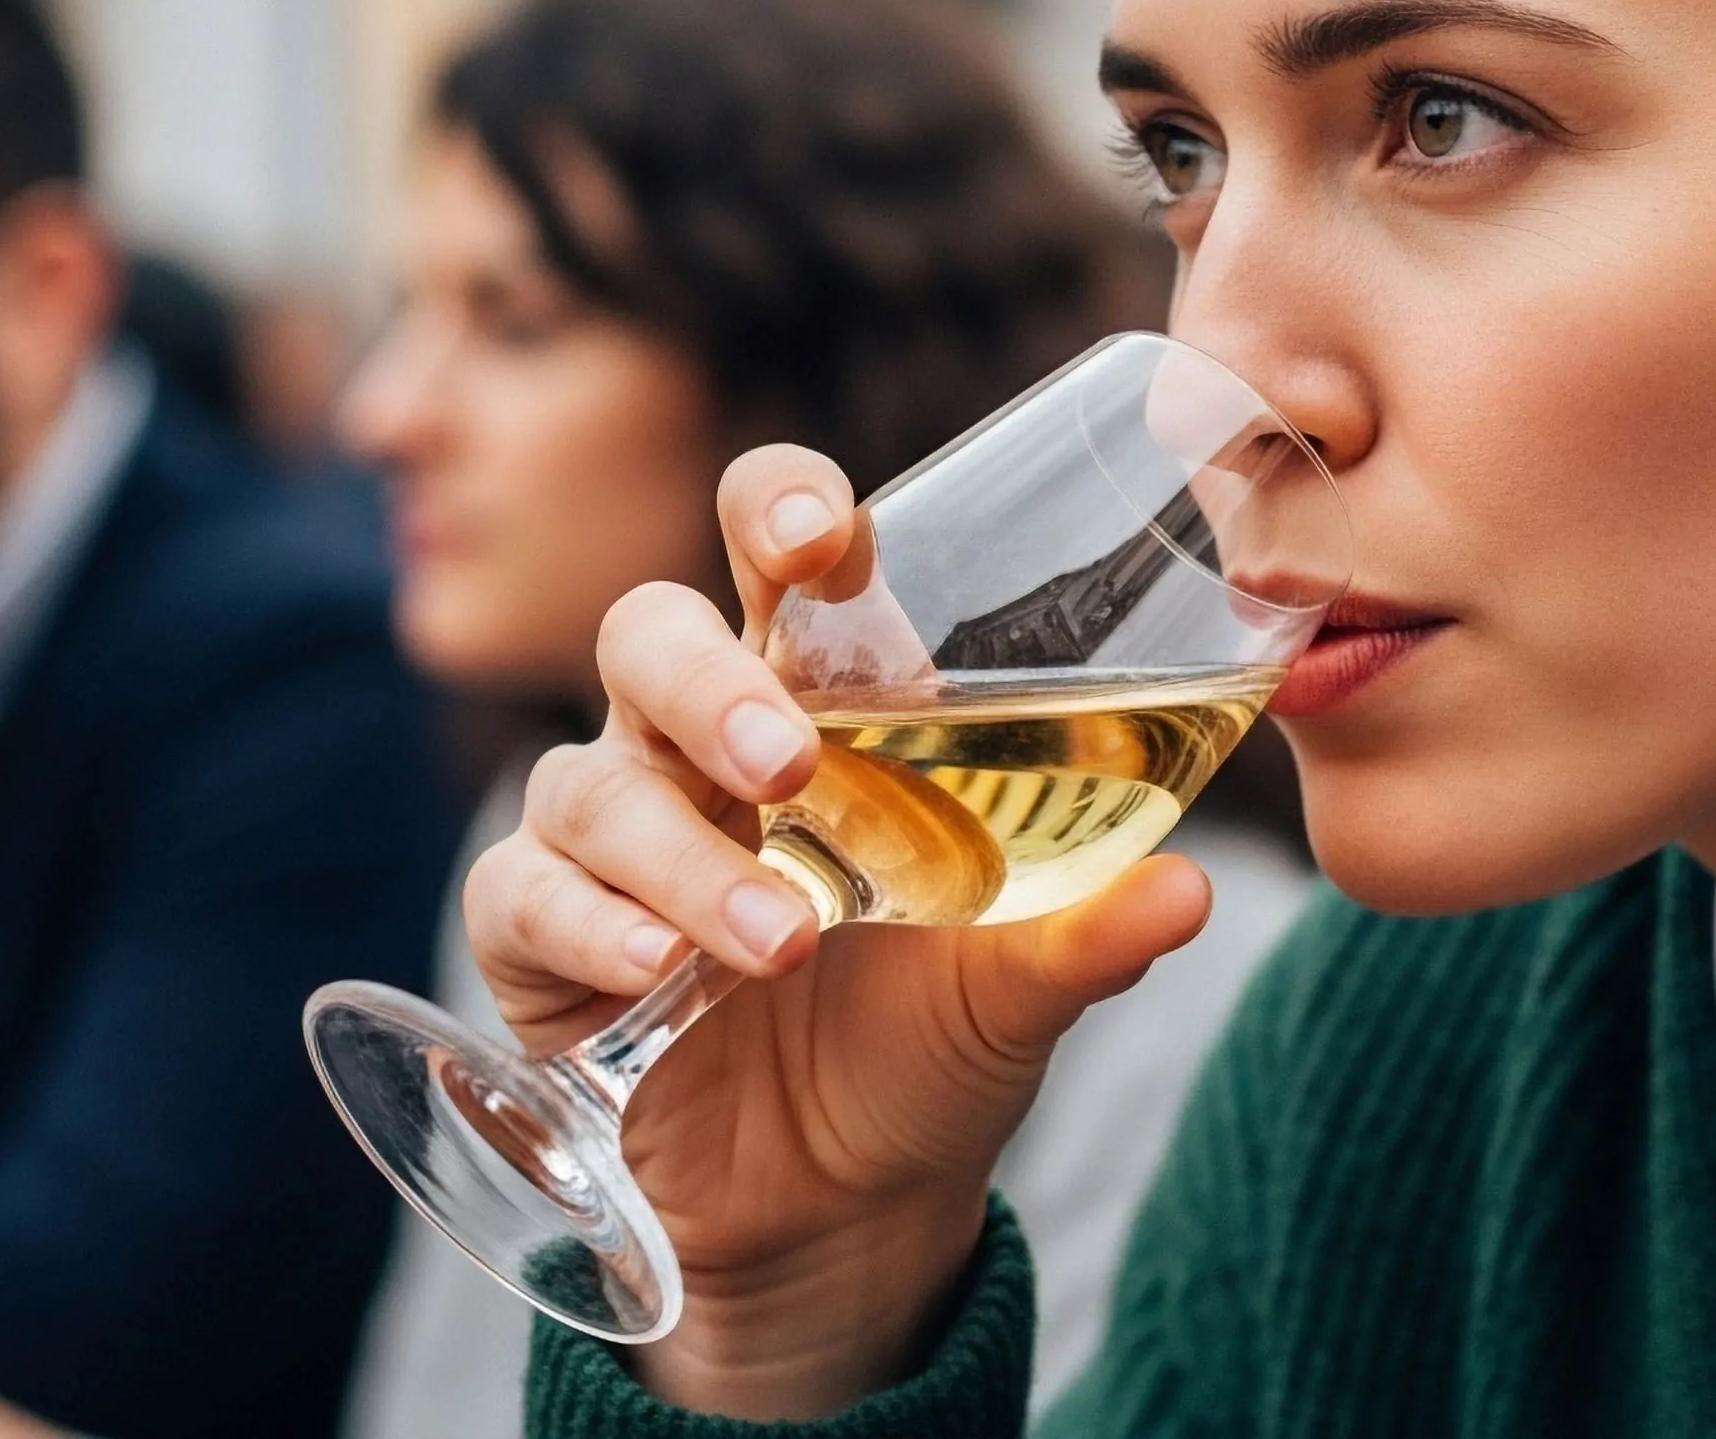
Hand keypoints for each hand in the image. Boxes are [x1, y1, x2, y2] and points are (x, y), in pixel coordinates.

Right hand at [467, 443, 1213, 1416]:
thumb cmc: (930, 1039)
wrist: (849, 1206)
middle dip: (711, 682)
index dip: (777, 509)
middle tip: (791, 762)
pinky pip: (523, 894)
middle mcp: (696, 743)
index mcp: (819, 702)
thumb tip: (1192, 891)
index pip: (775, 555)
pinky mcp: (539, 940)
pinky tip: (657, 965)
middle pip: (650, 635)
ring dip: (684, 851)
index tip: (816, 533)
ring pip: (592, 777)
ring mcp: (612, 833)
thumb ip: (1093, 930)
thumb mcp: (1022, 986)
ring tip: (782, 939)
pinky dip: (590, 922)